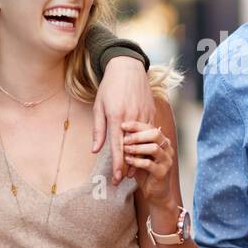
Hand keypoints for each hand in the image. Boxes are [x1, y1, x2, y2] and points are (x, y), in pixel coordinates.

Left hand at [93, 57, 155, 184]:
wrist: (127, 68)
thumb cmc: (110, 87)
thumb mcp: (99, 108)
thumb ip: (98, 130)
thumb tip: (96, 150)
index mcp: (117, 118)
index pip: (118, 148)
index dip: (117, 165)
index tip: (116, 179)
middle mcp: (132, 119)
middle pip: (132, 149)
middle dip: (128, 166)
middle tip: (122, 179)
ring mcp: (144, 115)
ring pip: (144, 142)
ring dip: (139, 157)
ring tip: (133, 169)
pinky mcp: (151, 112)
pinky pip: (150, 132)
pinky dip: (146, 144)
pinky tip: (143, 151)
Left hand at [122, 120, 174, 207]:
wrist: (155, 193)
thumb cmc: (145, 172)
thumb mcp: (138, 155)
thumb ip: (134, 143)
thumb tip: (119, 130)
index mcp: (162, 141)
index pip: (151, 127)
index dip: (137, 125)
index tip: (123, 125)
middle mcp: (167, 149)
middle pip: (155, 134)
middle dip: (138, 135)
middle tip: (124, 138)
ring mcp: (167, 160)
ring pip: (154, 148)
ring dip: (137, 148)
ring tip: (125, 149)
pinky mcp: (163, 172)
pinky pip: (149, 164)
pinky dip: (136, 161)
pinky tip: (128, 160)